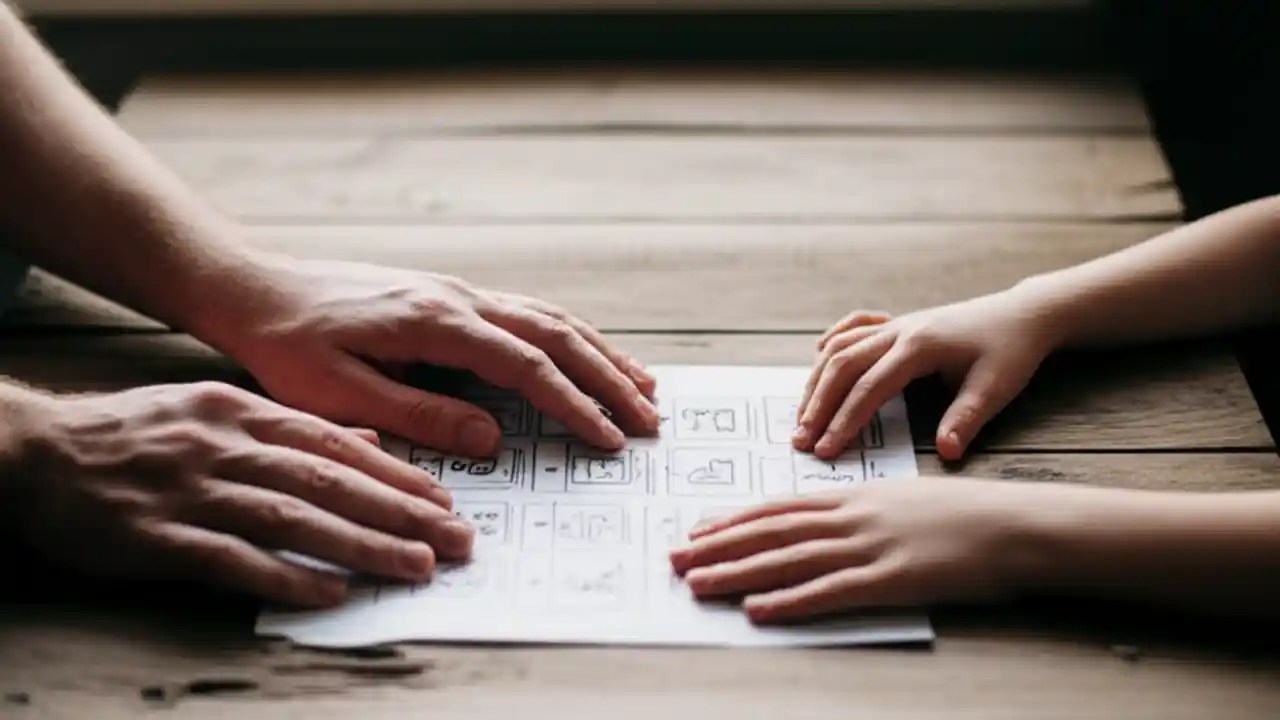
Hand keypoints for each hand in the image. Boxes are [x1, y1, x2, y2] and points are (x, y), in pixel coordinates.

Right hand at [1, 382, 472, 607]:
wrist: (36, 449)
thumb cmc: (136, 434)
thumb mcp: (216, 411)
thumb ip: (291, 429)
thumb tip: (368, 445)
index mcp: (243, 413)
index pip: (337, 445)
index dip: (397, 475)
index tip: (445, 500)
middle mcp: (228, 446)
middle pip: (330, 482)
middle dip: (401, 513)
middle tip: (457, 539)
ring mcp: (194, 490)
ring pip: (295, 519)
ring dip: (362, 544)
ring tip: (416, 566)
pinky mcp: (159, 535)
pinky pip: (233, 560)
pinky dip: (285, 578)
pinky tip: (330, 594)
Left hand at [203, 255, 657, 456]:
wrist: (255, 290)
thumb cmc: (287, 347)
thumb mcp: (339, 392)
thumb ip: (420, 413)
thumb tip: (493, 437)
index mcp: (435, 322)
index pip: (526, 366)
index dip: (574, 404)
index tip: (611, 438)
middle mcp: (458, 298)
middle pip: (556, 334)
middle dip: (609, 378)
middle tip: (652, 418)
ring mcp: (458, 291)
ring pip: (550, 317)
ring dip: (600, 352)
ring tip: (644, 384)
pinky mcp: (450, 296)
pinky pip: (527, 313)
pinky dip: (569, 335)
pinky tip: (585, 353)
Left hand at [668, 478, 1036, 623]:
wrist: (1014, 525)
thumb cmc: (964, 516)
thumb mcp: (903, 500)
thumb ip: (861, 510)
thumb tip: (826, 523)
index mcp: (854, 496)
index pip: (779, 507)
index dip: (733, 520)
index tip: (697, 530)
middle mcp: (852, 517)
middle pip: (770, 532)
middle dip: (718, 546)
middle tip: (675, 559)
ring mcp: (869, 547)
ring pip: (787, 560)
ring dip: (737, 574)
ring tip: (697, 583)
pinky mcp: (891, 580)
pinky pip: (829, 592)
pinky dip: (789, 602)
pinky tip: (758, 612)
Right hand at [792, 289, 1058, 460]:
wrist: (1022, 314)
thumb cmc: (1010, 350)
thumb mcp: (995, 387)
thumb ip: (966, 419)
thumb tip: (946, 453)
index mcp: (919, 346)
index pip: (869, 388)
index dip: (844, 421)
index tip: (826, 451)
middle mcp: (898, 330)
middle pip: (841, 366)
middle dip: (817, 405)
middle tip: (800, 441)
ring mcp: (894, 324)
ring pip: (839, 348)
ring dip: (816, 382)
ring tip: (801, 416)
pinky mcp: (896, 324)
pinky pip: (851, 328)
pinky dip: (831, 345)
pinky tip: (818, 362)